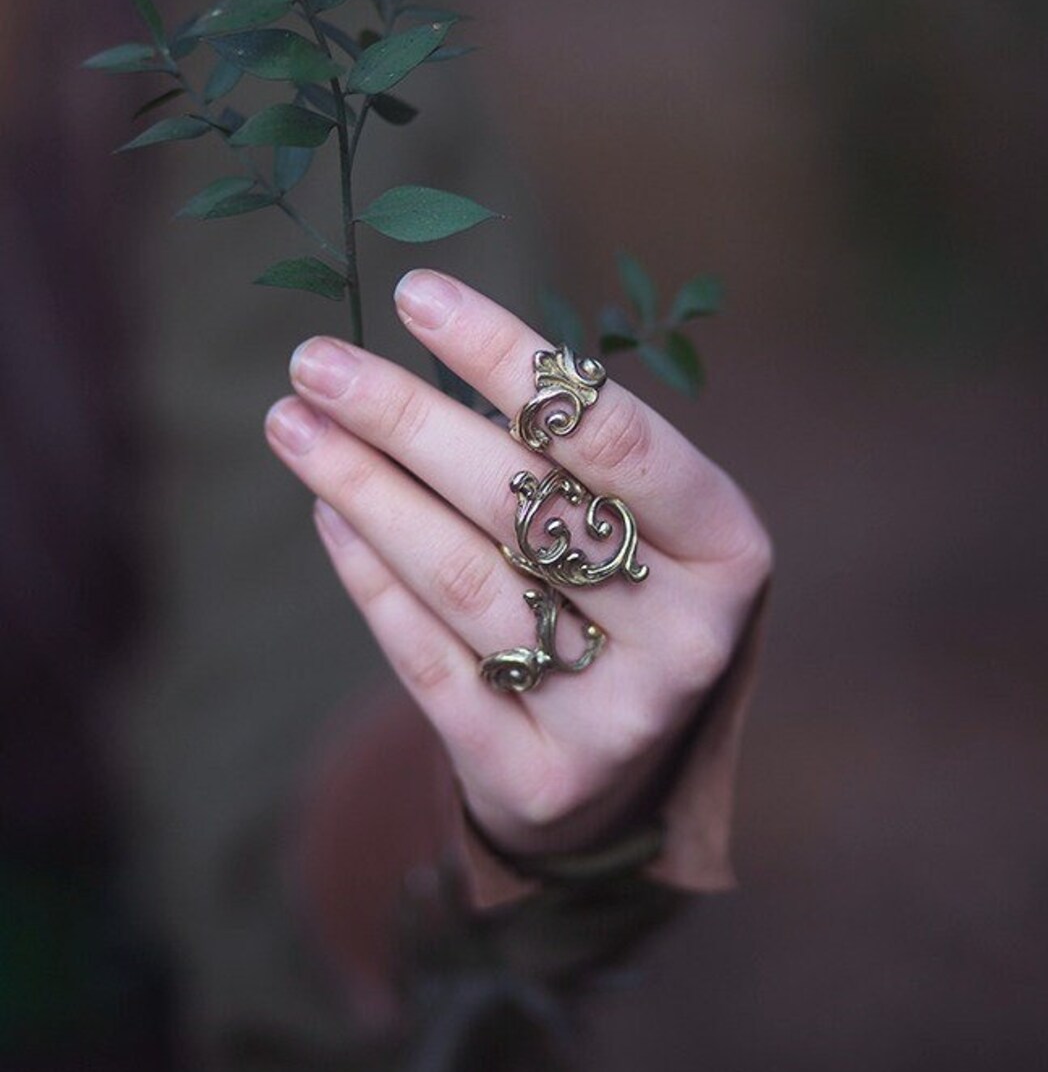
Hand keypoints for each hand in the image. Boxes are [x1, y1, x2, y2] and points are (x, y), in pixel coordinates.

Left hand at [265, 272, 770, 859]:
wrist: (629, 766)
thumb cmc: (623, 590)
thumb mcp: (636, 515)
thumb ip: (561, 451)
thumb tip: (406, 360)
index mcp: (728, 548)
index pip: (611, 435)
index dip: (508, 357)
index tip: (415, 295)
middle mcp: (688, 638)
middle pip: (524, 505)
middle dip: (405, 418)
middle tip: (317, 361)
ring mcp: (618, 719)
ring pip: (464, 580)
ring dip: (363, 491)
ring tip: (294, 425)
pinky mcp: (540, 776)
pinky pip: (430, 664)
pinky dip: (370, 579)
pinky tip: (330, 515)